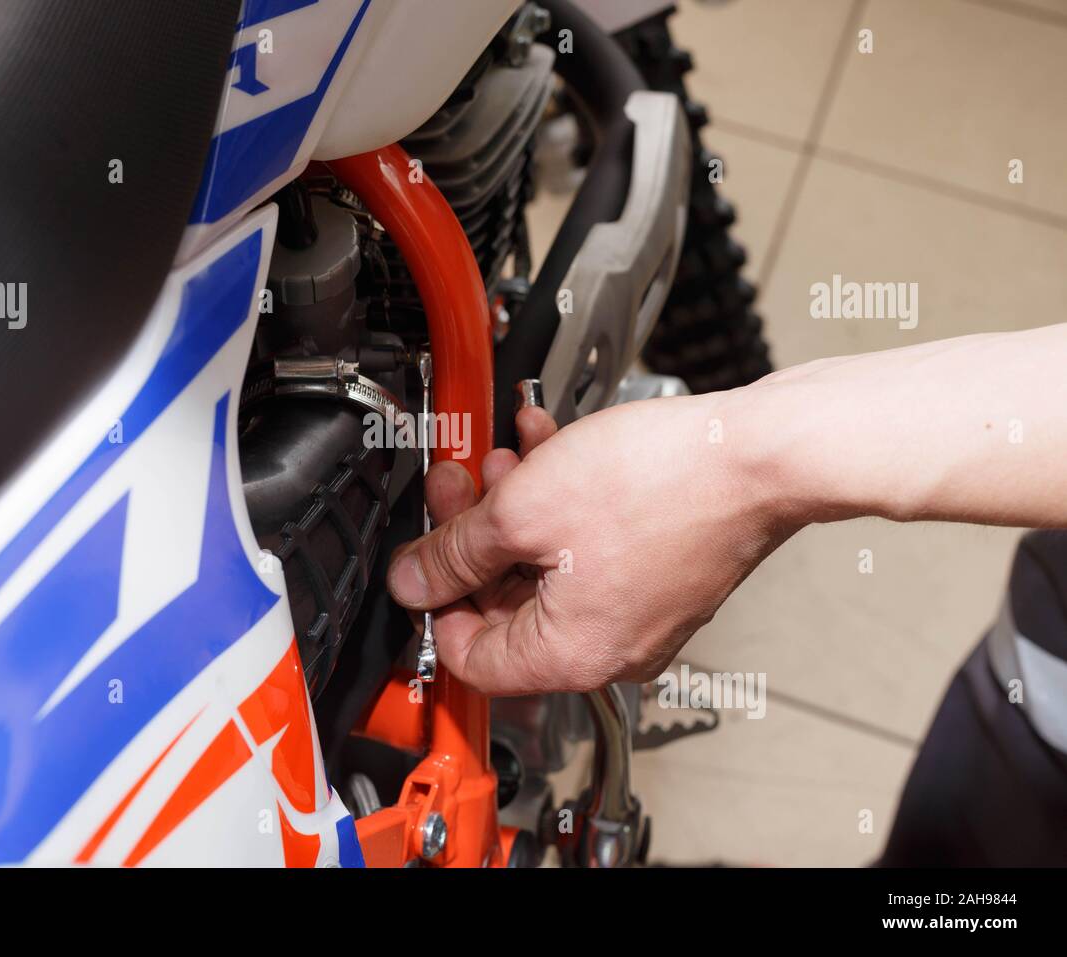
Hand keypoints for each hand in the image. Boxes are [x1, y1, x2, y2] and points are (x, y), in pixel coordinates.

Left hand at [387, 395, 794, 694]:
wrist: (758, 451)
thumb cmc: (662, 484)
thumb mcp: (521, 510)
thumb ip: (453, 553)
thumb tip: (412, 581)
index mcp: (571, 656)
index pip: (472, 659)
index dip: (436, 602)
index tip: (425, 557)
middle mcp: (611, 647)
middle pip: (509, 604)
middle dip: (476, 536)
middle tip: (458, 484)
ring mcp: (641, 611)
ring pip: (549, 566)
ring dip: (517, 508)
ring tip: (504, 455)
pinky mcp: (663, 571)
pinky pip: (591, 548)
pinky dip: (562, 503)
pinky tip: (548, 449)